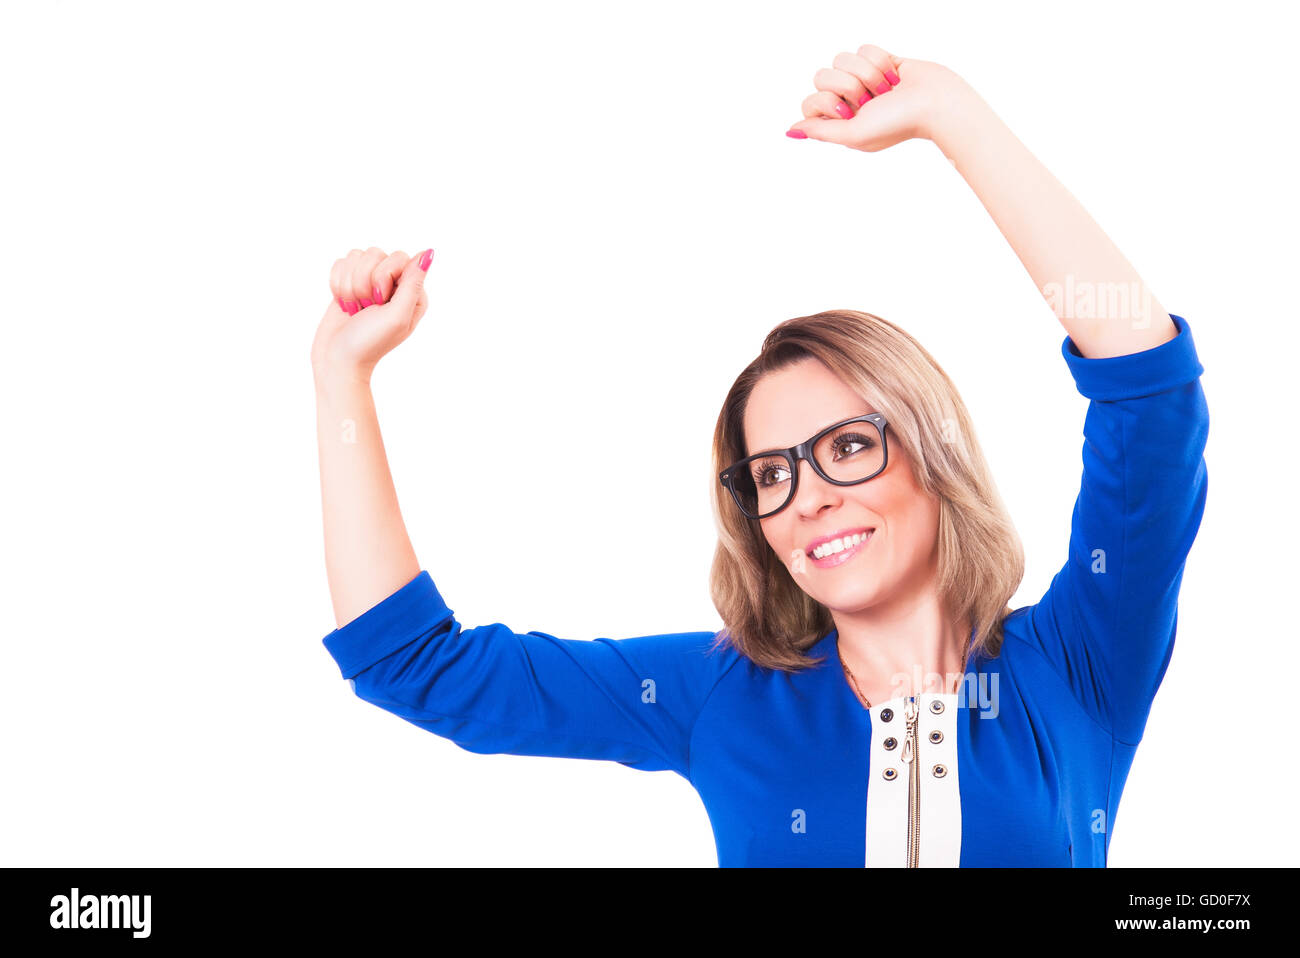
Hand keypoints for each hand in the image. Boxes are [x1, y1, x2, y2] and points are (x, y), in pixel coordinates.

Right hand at [311, 246, 432, 382]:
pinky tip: (344, 304)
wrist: (338, 358)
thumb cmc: (370, 341)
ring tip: (355, 308)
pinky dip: (337, 284)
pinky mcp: (351, 282)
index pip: (400, 258)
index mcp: (413, 292)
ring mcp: (371, 281)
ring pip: (357, 256)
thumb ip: (413, 283)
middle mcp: (395, 284)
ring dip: (350, 285)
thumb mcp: (397, 315)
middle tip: (366, 307)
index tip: (380, 300)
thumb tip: (429, 253)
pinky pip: (342, 263)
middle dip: (364, 281)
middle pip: (376, 253)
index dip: (383, 275)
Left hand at [785, 44, 965, 150]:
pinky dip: (880, 60)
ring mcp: (864, 80)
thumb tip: (792, 129)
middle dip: (848, 85)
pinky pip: (863, 48)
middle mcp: (849, 101)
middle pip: (822, 76)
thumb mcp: (854, 134)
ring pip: (842, 58)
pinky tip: (895, 75)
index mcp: (840, 121)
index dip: (825, 102)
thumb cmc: (897, 122)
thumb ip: (821, 131)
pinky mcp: (880, 61)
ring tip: (886, 89)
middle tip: (870, 100)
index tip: (847, 111)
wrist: (935, 101)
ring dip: (867, 73)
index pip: (810, 102)